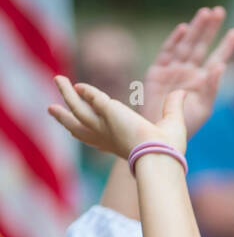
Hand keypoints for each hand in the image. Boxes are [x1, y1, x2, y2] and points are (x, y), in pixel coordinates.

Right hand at [49, 76, 187, 161]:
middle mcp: (108, 138)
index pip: (97, 139)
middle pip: (78, 127)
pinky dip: (84, 91)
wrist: (162, 157)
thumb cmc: (170, 150)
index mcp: (119, 145)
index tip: (74, 129)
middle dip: (64, 118)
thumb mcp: (171, 124)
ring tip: (56, 79)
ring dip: (66, 95)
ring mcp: (104, 126)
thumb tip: (180, 93)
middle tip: (51, 108)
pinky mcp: (108, 112)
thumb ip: (172, 107)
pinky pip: (91, 98)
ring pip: (77, 111)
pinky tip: (76, 84)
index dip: (86, 132)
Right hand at [143, 6, 233, 136]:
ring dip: (195, 28)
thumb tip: (220, 66)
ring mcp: (173, 69)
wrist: (160, 133)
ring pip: (187, 44)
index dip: (226, 46)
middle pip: (202, 45)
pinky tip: (183, 29)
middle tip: (219, 11)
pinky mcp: (158, 70)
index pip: (217, 59)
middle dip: (210, 29)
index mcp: (203, 82)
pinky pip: (168, 51)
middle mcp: (189, 72)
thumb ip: (211, 87)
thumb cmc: (184, 125)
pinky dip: (175, 40)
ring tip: (206, 13)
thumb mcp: (203, 108)